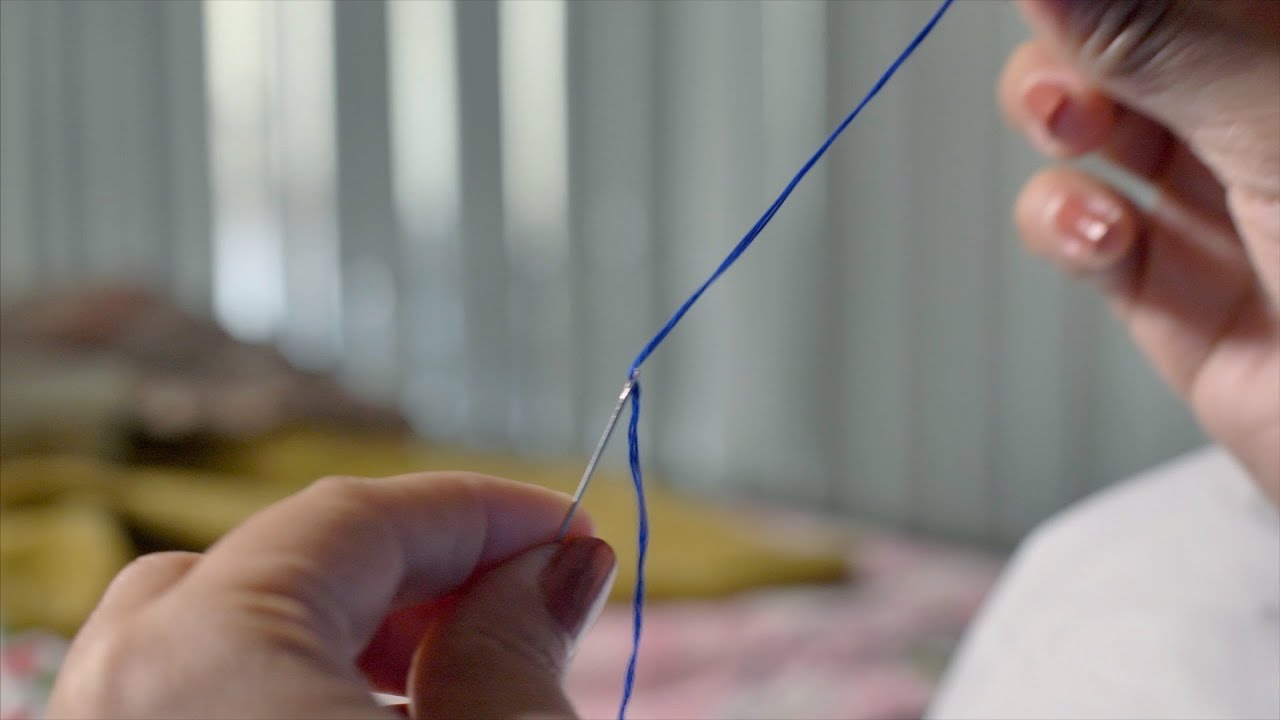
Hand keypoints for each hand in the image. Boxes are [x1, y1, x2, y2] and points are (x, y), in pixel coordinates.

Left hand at [48, 473, 613, 718]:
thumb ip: (519, 645)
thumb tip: (559, 562)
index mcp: (199, 663)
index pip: (354, 519)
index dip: (483, 508)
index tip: (570, 530)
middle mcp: (109, 700)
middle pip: (270, 569)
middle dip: (410, 571)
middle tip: (521, 599)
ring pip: (216, 646)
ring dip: (347, 635)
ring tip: (453, 672)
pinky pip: (187, 708)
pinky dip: (282, 694)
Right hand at [1002, 0, 1279, 502]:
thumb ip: (1155, 37)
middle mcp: (1259, 111)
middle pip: (1119, 33)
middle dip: (1072, 41)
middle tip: (1067, 61)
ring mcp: (1213, 194)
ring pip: (1088, 122)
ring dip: (1058, 122)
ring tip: (1074, 134)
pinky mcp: (1166, 282)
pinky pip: (1079, 228)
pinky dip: (1063, 227)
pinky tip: (1096, 237)